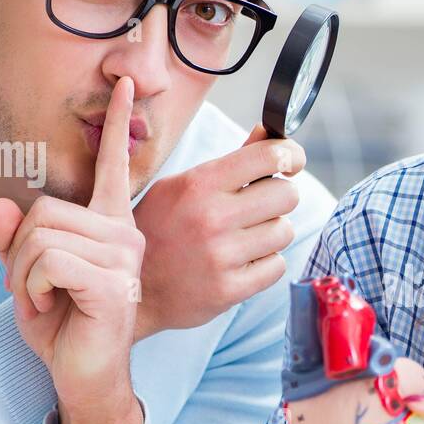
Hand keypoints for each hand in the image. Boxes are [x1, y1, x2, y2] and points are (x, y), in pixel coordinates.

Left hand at [0, 76, 145, 423]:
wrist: (85, 375)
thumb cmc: (64, 326)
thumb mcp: (28, 277)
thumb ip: (14, 239)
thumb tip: (4, 208)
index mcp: (112, 227)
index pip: (116, 168)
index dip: (118, 127)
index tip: (126, 83)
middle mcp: (125, 235)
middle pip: (43, 210)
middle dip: (18, 252)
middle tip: (34, 287)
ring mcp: (124, 259)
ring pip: (41, 235)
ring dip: (22, 273)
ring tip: (44, 299)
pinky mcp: (114, 284)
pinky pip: (48, 261)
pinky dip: (31, 287)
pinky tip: (50, 307)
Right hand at [131, 125, 302, 338]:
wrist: (131, 289)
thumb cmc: (157, 231)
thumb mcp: (179, 187)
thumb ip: (229, 163)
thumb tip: (267, 133)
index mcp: (197, 184)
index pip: (267, 155)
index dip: (291, 155)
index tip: (292, 162)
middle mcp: (211, 217)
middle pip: (287, 194)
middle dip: (280, 196)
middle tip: (262, 206)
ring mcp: (221, 256)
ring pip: (285, 231)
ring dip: (272, 233)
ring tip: (245, 237)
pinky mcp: (229, 290)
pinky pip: (277, 266)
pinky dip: (266, 264)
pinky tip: (242, 262)